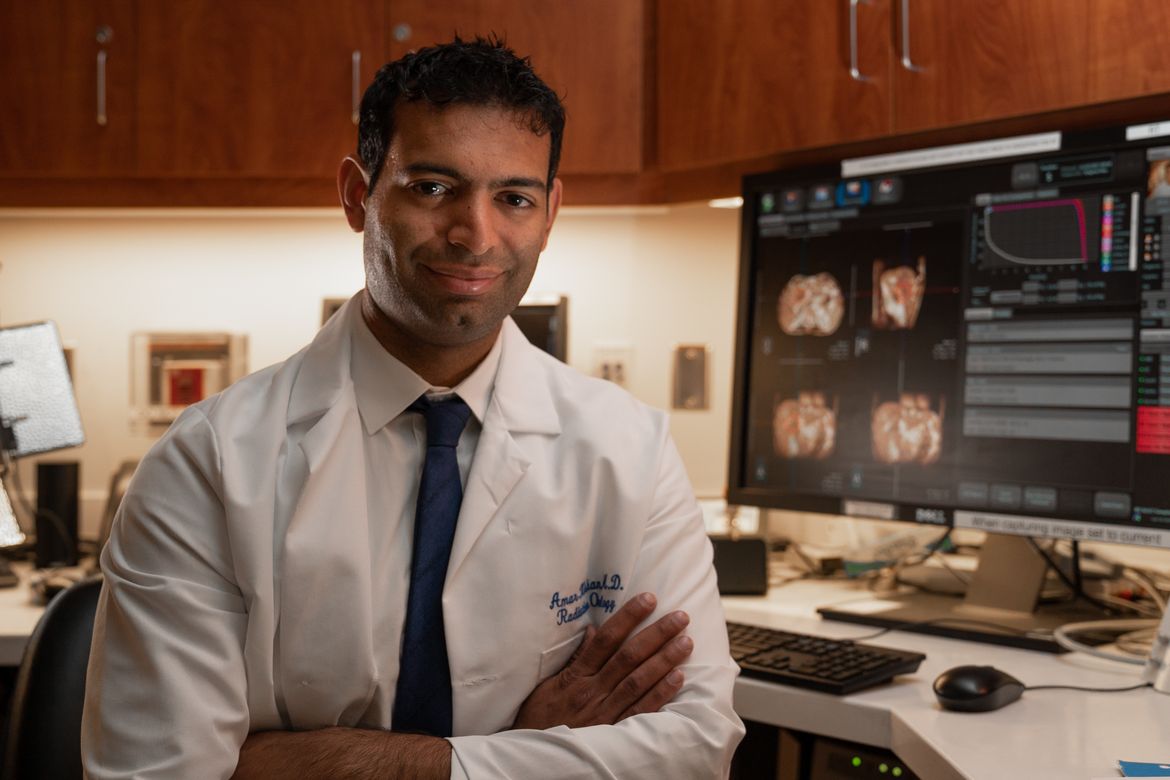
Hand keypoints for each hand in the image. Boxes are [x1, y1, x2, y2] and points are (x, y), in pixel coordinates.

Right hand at [511, 592, 692, 729]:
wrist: (534, 758)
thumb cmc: (539, 720)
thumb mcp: (549, 686)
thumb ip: (574, 659)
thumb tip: (592, 632)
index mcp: (576, 676)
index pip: (606, 640)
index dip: (628, 617)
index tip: (648, 599)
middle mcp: (593, 691)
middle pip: (629, 657)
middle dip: (657, 634)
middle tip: (680, 616)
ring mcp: (605, 712)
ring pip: (639, 681)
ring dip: (665, 660)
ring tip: (685, 642)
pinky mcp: (615, 732)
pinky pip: (641, 711)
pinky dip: (660, 694)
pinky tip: (677, 678)